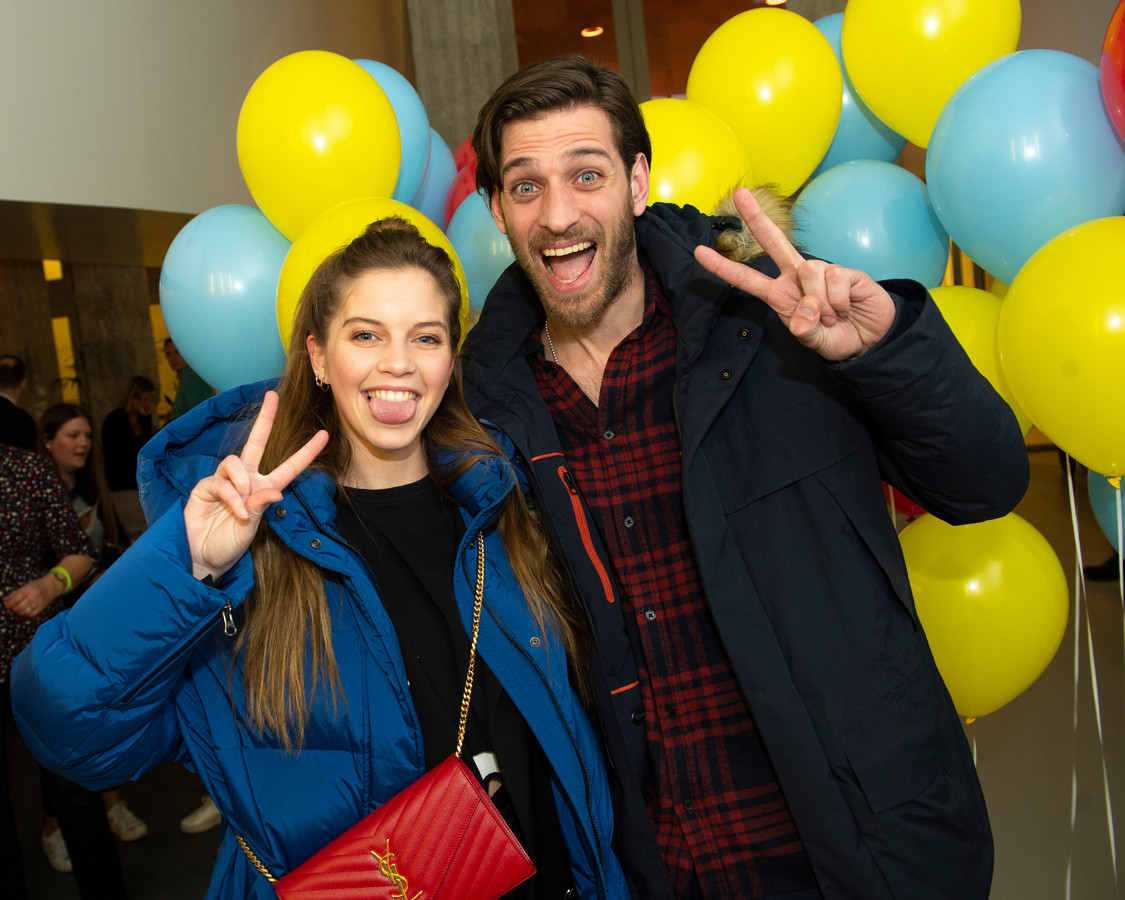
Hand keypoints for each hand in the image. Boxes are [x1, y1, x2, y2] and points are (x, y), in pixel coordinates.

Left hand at [3, 575, 58, 619]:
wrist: (51, 586)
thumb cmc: (36, 585)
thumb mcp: (25, 586)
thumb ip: (15, 593)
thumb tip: (5, 600)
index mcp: (29, 589)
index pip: (16, 598)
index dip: (9, 604)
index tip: (6, 606)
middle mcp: (34, 596)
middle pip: (20, 607)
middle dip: (13, 609)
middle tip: (10, 609)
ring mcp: (39, 602)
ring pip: (25, 612)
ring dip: (19, 613)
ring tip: (17, 611)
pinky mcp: (42, 607)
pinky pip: (32, 615)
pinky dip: (26, 615)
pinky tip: (24, 612)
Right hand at [184, 391, 327, 580]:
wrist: (203, 558)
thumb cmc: (230, 544)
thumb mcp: (252, 528)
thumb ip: (260, 507)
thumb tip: (274, 491)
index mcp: (264, 489)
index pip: (289, 467)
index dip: (306, 452)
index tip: (324, 435)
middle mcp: (245, 480)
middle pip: (256, 442)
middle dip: (265, 418)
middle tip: (273, 396)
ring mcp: (224, 481)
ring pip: (235, 461)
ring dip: (241, 482)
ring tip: (241, 506)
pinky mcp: (205, 487)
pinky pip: (221, 482)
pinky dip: (230, 496)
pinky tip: (235, 511)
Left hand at [694, 187, 896, 360]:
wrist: (870, 339)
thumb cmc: (836, 337)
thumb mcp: (815, 341)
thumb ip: (806, 330)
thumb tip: (804, 316)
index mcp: (780, 294)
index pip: (747, 278)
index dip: (723, 267)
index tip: (699, 251)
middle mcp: (797, 277)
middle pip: (775, 242)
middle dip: (757, 218)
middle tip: (740, 194)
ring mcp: (822, 271)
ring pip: (809, 269)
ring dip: (820, 302)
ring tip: (831, 317)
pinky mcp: (846, 271)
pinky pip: (834, 278)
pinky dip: (837, 301)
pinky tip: (846, 308)